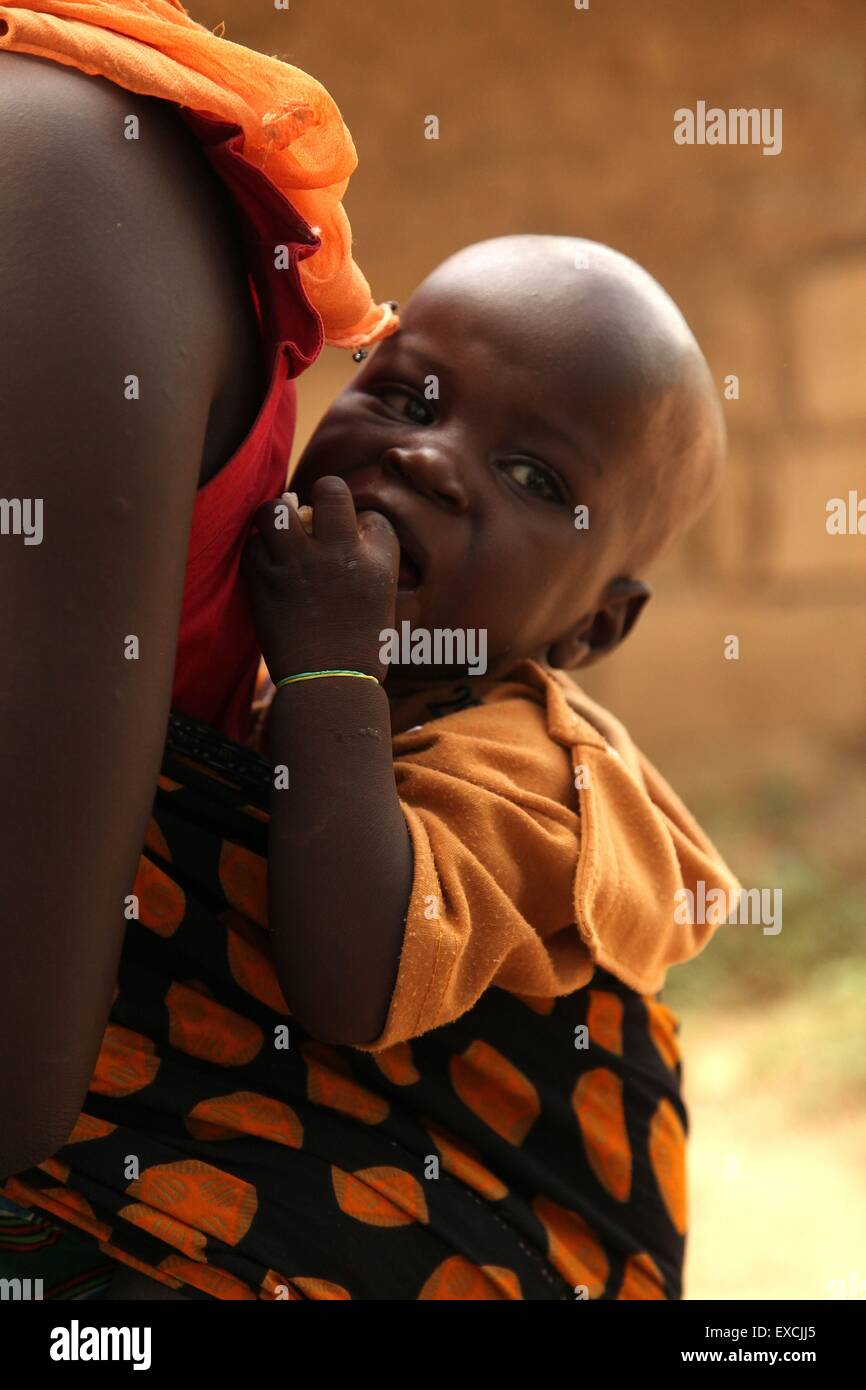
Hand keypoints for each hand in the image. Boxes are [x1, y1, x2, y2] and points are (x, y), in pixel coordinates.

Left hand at [243, 475, 399, 680]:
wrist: (329, 686)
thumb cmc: (361, 651)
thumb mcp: (381, 603)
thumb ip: (367, 565)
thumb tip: (348, 533)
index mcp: (378, 561)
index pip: (372, 516)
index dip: (361, 525)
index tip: (355, 541)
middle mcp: (339, 553)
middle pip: (330, 489)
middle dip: (324, 493)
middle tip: (316, 512)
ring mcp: (298, 564)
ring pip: (276, 510)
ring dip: (278, 516)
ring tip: (280, 529)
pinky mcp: (264, 581)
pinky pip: (252, 546)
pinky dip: (259, 551)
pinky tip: (268, 563)